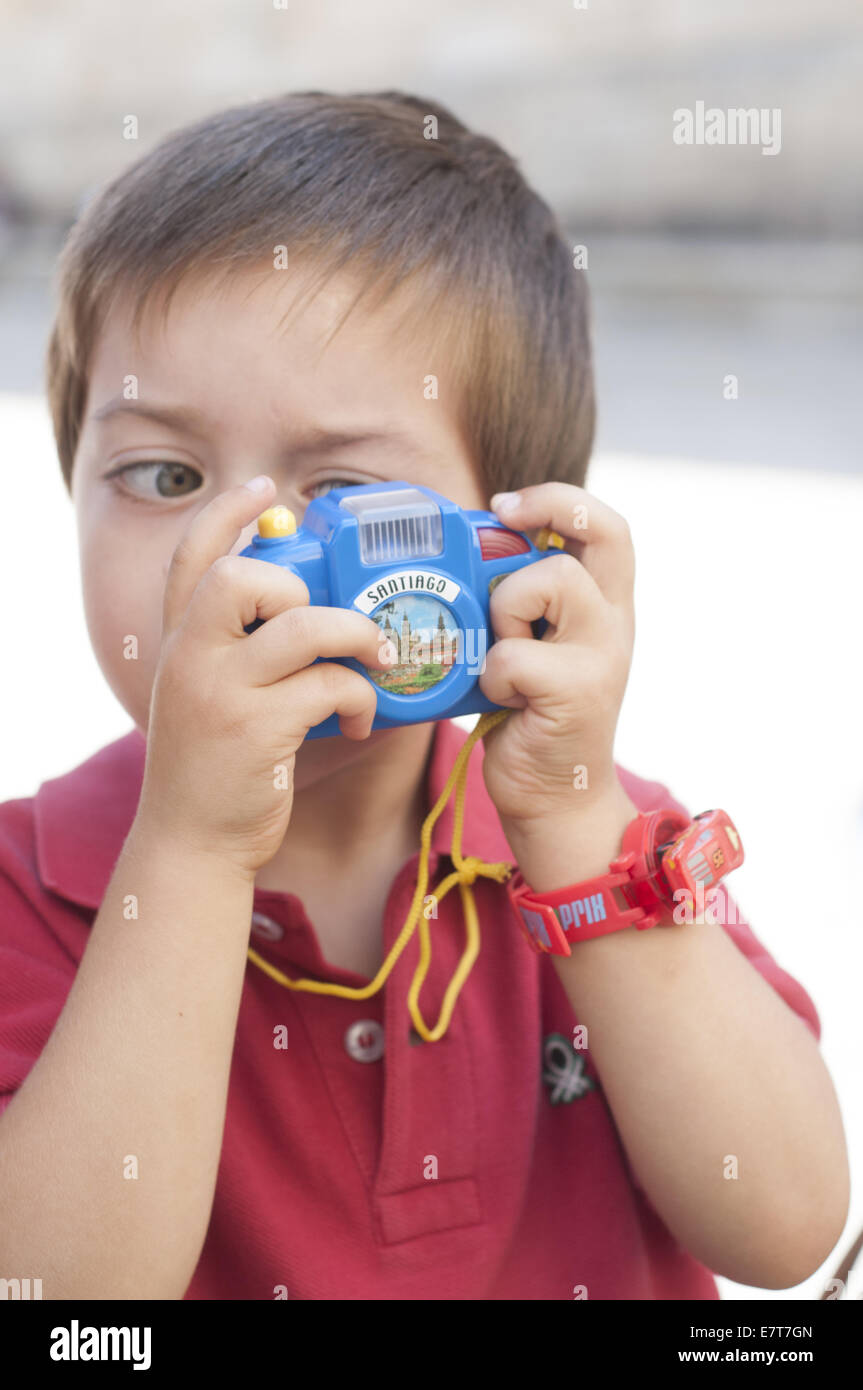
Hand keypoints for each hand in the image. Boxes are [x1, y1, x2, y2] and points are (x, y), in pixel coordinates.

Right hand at [135, 478, 393, 878]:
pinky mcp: (256, 731)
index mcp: (178, 641)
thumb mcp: (207, 694)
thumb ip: (237, 648)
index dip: (225, 513)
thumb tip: (313, 607)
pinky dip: (360, 696)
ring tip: (376, 657)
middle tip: (327, 617)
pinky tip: (361, 719)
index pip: (189, 556)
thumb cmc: (217, 765)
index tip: (263, 488)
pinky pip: (329, 684)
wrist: (193, 842)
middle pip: (240, 577)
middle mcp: (190, 658)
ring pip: (301, 624)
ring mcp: (220, 693)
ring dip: (354, 635)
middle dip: (297, 584)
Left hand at [479, 482, 636, 852]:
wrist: (556, 800)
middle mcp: (613, 624)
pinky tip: (500, 701)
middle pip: (590, 539)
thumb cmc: (531, 720)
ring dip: (504, 611)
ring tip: (502, 655)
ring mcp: (600, 656)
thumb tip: (466, 557)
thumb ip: (523, 606)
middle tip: (496, 536)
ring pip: (545, 581)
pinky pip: (511, 653)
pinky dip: (491, 675)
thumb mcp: (537, 649)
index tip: (507, 506)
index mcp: (605, 608)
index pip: (609, 527)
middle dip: (536, 531)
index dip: (561, 500)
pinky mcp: (575, 690)